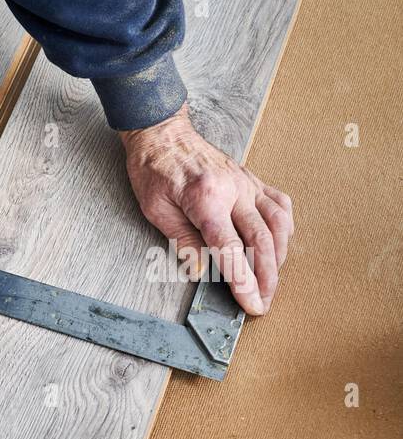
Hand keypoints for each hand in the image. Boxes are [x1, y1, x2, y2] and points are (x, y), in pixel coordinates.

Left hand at [121, 104, 292, 314]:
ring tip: (272, 282)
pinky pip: (279, 204)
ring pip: (278, 224)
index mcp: (206, 199)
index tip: (251, 303)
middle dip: (266, 278)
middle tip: (264, 303)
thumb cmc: (154, 171)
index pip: (231, 249)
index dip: (243, 280)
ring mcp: (247, 184)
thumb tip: (201, 272)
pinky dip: (284, 228)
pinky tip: (279, 245)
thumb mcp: (156, 210)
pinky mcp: (252, 180)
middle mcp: (234, 190)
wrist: (163, 135)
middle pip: (262, 241)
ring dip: (279, 257)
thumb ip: (182, 241)